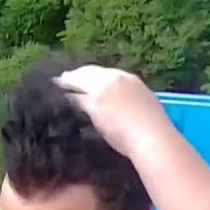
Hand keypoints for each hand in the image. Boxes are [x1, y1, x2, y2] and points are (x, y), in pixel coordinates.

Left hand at [53, 64, 173, 157]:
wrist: (152, 138)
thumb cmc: (153, 129)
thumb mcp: (144, 106)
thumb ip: (129, 100)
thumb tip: (118, 106)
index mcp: (130, 79)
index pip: (104, 72)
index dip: (90, 74)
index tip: (82, 78)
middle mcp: (115, 79)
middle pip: (88, 73)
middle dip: (74, 76)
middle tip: (62, 79)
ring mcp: (104, 91)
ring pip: (79, 82)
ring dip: (67, 84)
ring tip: (56, 87)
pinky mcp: (95, 104)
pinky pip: (76, 98)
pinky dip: (67, 98)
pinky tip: (61, 101)